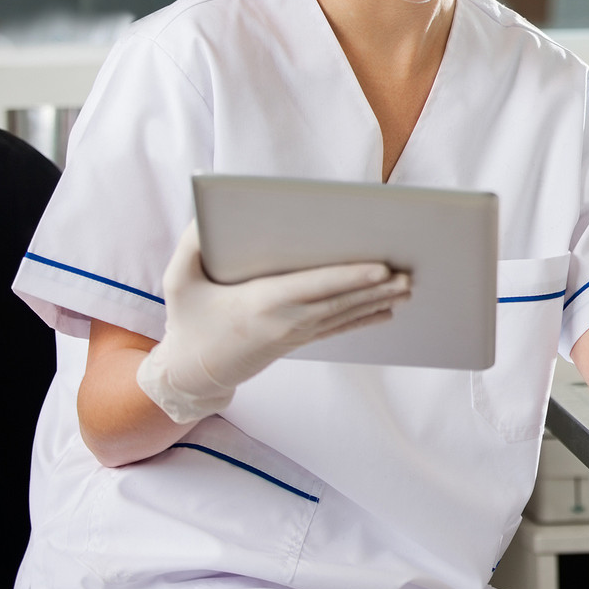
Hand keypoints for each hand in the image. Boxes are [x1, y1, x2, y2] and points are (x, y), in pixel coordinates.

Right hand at [137, 220, 409, 422]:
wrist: (190, 375)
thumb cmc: (187, 322)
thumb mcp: (178, 282)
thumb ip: (191, 245)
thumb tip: (206, 214)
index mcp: (262, 302)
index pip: (316, 286)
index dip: (351, 277)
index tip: (381, 269)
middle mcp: (286, 320)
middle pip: (341, 301)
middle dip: (377, 288)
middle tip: (409, 275)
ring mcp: (294, 333)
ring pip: (344, 314)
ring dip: (378, 301)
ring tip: (408, 288)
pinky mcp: (296, 341)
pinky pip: (338, 328)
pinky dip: (363, 318)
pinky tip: (387, 311)